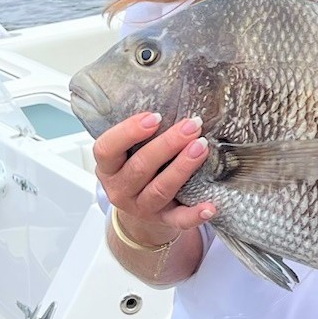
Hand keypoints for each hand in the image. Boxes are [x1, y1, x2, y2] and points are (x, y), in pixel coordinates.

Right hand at [94, 111, 214, 243]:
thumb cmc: (137, 170)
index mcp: (108, 168)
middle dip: (167, 144)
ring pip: (160, 189)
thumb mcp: (128, 153)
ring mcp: (142, 207)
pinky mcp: (163, 220)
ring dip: (182, 167)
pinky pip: (178, 220)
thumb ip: (140, 134)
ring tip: (202, 147)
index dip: (128, 132)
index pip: (106, 149)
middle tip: (192, 125)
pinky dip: (194, 215)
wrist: (139, 213)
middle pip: (140, 167)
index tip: (154, 116)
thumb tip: (170, 97)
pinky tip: (210, 206)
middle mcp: (121, 189)